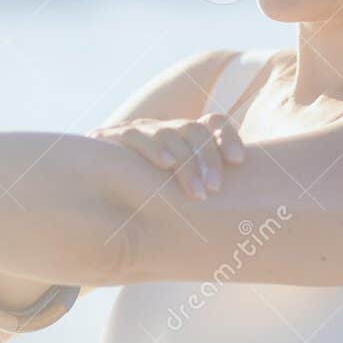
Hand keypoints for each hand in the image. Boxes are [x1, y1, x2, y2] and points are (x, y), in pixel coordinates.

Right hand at [86, 114, 244, 199]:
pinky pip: (135, 136)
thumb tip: (251, 219)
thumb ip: (205, 192)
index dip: (227, 137)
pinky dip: (152, 148)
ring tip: (197, 192)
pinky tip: (164, 165)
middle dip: (207, 158)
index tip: (239, 160)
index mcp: (185, 138)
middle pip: (194, 130)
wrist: (90, 192)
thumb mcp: (179, 197)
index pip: (213, 123)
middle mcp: (164, 130)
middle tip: (214, 190)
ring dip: (185, 162)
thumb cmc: (148, 201)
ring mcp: (139, 132)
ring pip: (168, 133)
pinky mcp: (111, 138)